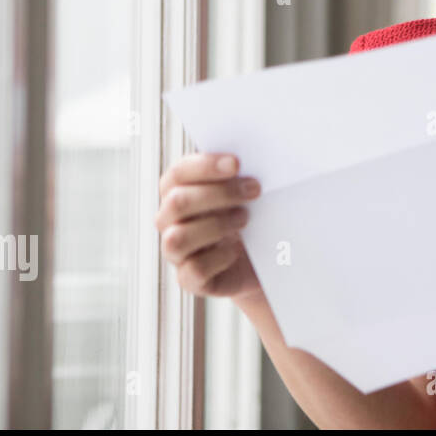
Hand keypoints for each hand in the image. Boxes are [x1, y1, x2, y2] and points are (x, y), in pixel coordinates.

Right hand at [156, 152, 262, 301]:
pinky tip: (237, 251)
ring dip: (216, 225)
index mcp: (178, 190)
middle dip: (219, 194)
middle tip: (255, 189)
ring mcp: (177, 251)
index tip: (237, 163)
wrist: (265, 257)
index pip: (178, 173)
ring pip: (177, 238)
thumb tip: (256, 157)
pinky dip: (219, 258)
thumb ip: (239, 173)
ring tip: (245, 218)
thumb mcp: (246, 190)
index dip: (205, 166)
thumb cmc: (253, 214)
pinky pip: (194, 269)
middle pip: (178, 202)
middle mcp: (170, 220)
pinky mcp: (190, 278)